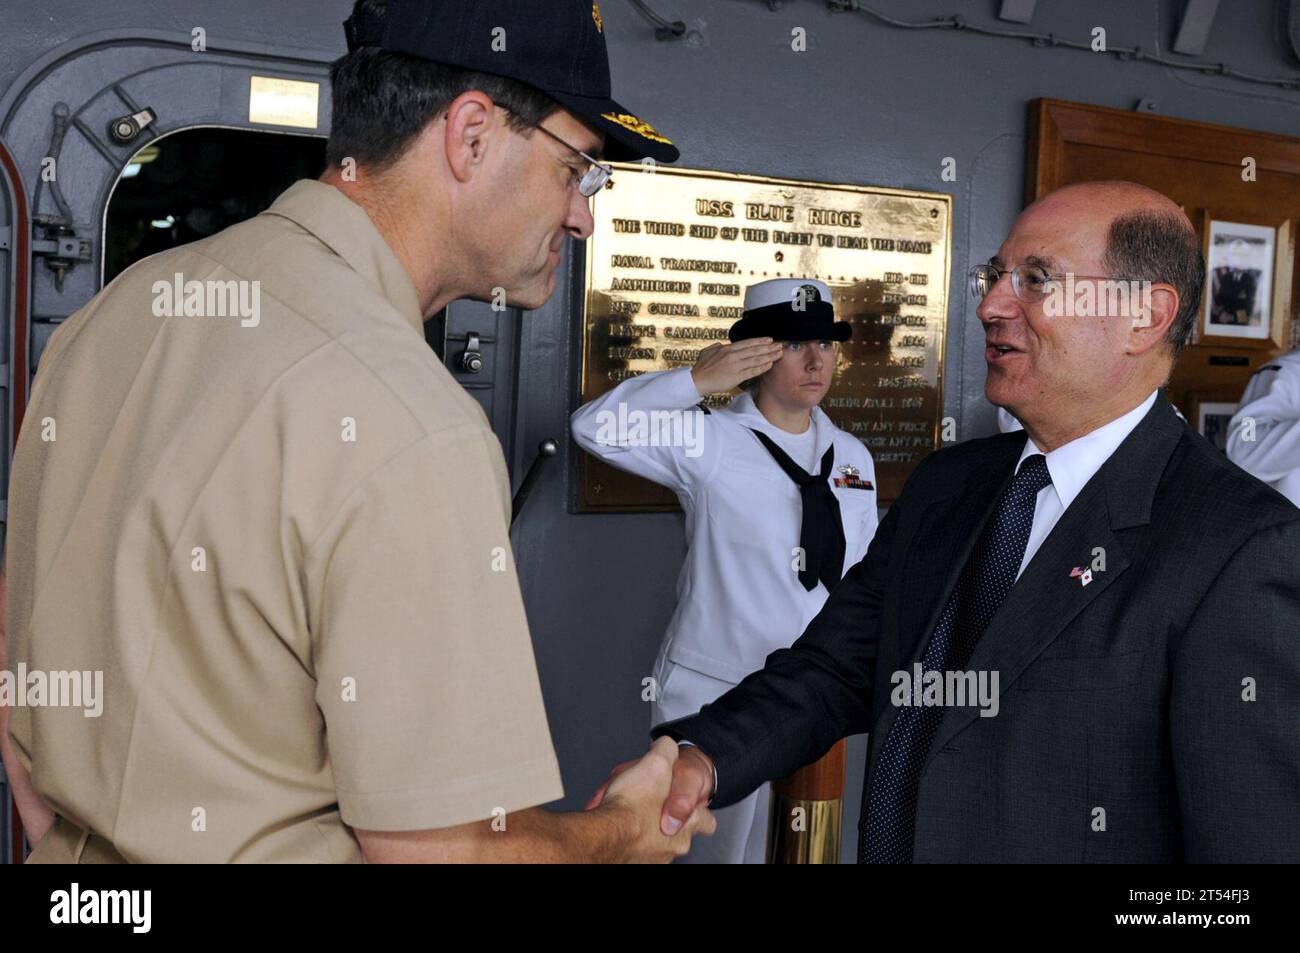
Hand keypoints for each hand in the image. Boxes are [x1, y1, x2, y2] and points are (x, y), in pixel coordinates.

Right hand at [594, 737, 715, 861]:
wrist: (602, 837)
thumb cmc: (632, 807)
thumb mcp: (655, 765)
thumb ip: (665, 751)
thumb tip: (666, 746)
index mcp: (688, 822)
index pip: (706, 822)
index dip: (697, 812)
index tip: (688, 806)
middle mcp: (673, 846)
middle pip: (674, 832)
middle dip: (658, 817)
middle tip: (643, 803)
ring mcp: (653, 858)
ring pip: (650, 840)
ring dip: (637, 826)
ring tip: (620, 809)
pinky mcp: (630, 862)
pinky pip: (630, 848)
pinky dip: (622, 836)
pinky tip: (609, 822)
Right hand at [690, 338, 783, 394]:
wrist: (697, 380)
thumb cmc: (701, 368)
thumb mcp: (707, 352)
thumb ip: (715, 347)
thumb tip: (720, 344)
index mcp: (727, 348)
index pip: (747, 343)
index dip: (760, 341)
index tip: (770, 339)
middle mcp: (733, 355)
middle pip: (755, 350)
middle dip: (769, 347)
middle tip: (780, 345)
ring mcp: (735, 366)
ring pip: (756, 359)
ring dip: (769, 356)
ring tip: (779, 354)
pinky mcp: (736, 376)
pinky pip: (752, 371)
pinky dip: (762, 368)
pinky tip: (770, 365)